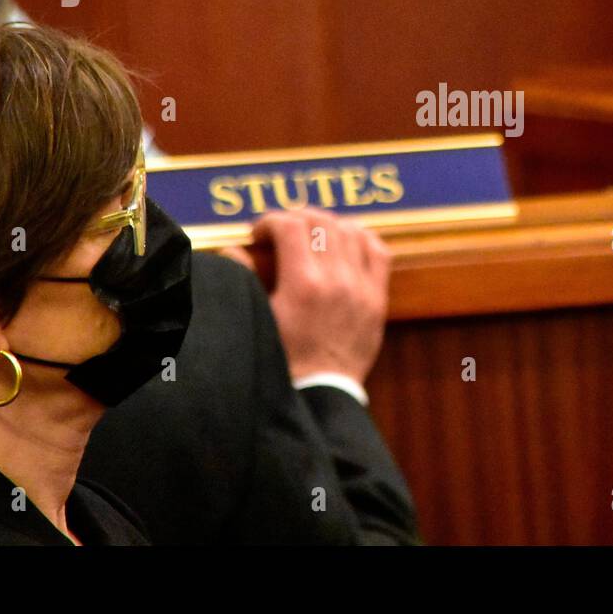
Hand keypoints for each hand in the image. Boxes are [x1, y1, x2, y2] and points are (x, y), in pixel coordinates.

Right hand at [250, 208, 390, 383]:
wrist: (320, 395)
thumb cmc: (283, 362)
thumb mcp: (258, 321)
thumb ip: (244, 279)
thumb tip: (234, 251)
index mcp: (304, 285)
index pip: (290, 226)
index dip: (269, 221)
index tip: (258, 234)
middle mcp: (337, 280)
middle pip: (320, 221)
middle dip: (295, 218)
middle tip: (281, 232)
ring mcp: (362, 288)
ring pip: (350, 230)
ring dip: (327, 225)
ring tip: (310, 236)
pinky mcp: (377, 299)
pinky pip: (378, 251)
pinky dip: (362, 239)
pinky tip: (346, 244)